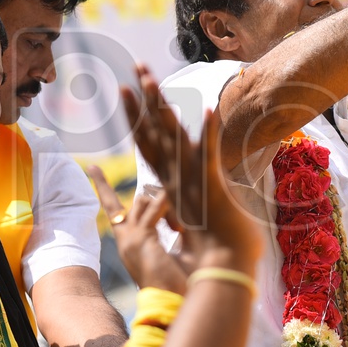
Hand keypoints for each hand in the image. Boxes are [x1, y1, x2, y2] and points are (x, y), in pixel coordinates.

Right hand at [86, 166, 190, 292]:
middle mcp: (126, 239)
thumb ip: (175, 229)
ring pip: (143, 200)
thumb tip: (181, 213)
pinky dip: (169, 207)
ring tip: (187, 221)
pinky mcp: (141, 240)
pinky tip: (182, 221)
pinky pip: (154, 210)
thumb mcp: (177, 251)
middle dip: (157, 193)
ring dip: (168, 201)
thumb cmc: (182, 285)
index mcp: (132, 243)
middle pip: (131, 200)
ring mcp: (131, 239)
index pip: (113, 207)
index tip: (91, 167)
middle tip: (177, 194)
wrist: (175, 306)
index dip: (101, 185)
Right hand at [122, 65, 260, 265]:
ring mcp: (190, 182)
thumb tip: (177, 214)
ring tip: (149, 77)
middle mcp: (175, 179)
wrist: (219, 274)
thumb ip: (185, 213)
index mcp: (172, 185)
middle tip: (133, 72)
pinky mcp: (210, 188)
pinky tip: (208, 109)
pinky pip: (209, 155)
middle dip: (141, 101)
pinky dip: (209, 133)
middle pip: (152, 132)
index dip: (138, 118)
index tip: (127, 94)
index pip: (149, 144)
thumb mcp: (197, 223)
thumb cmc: (212, 253)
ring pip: (172, 136)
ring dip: (161, 105)